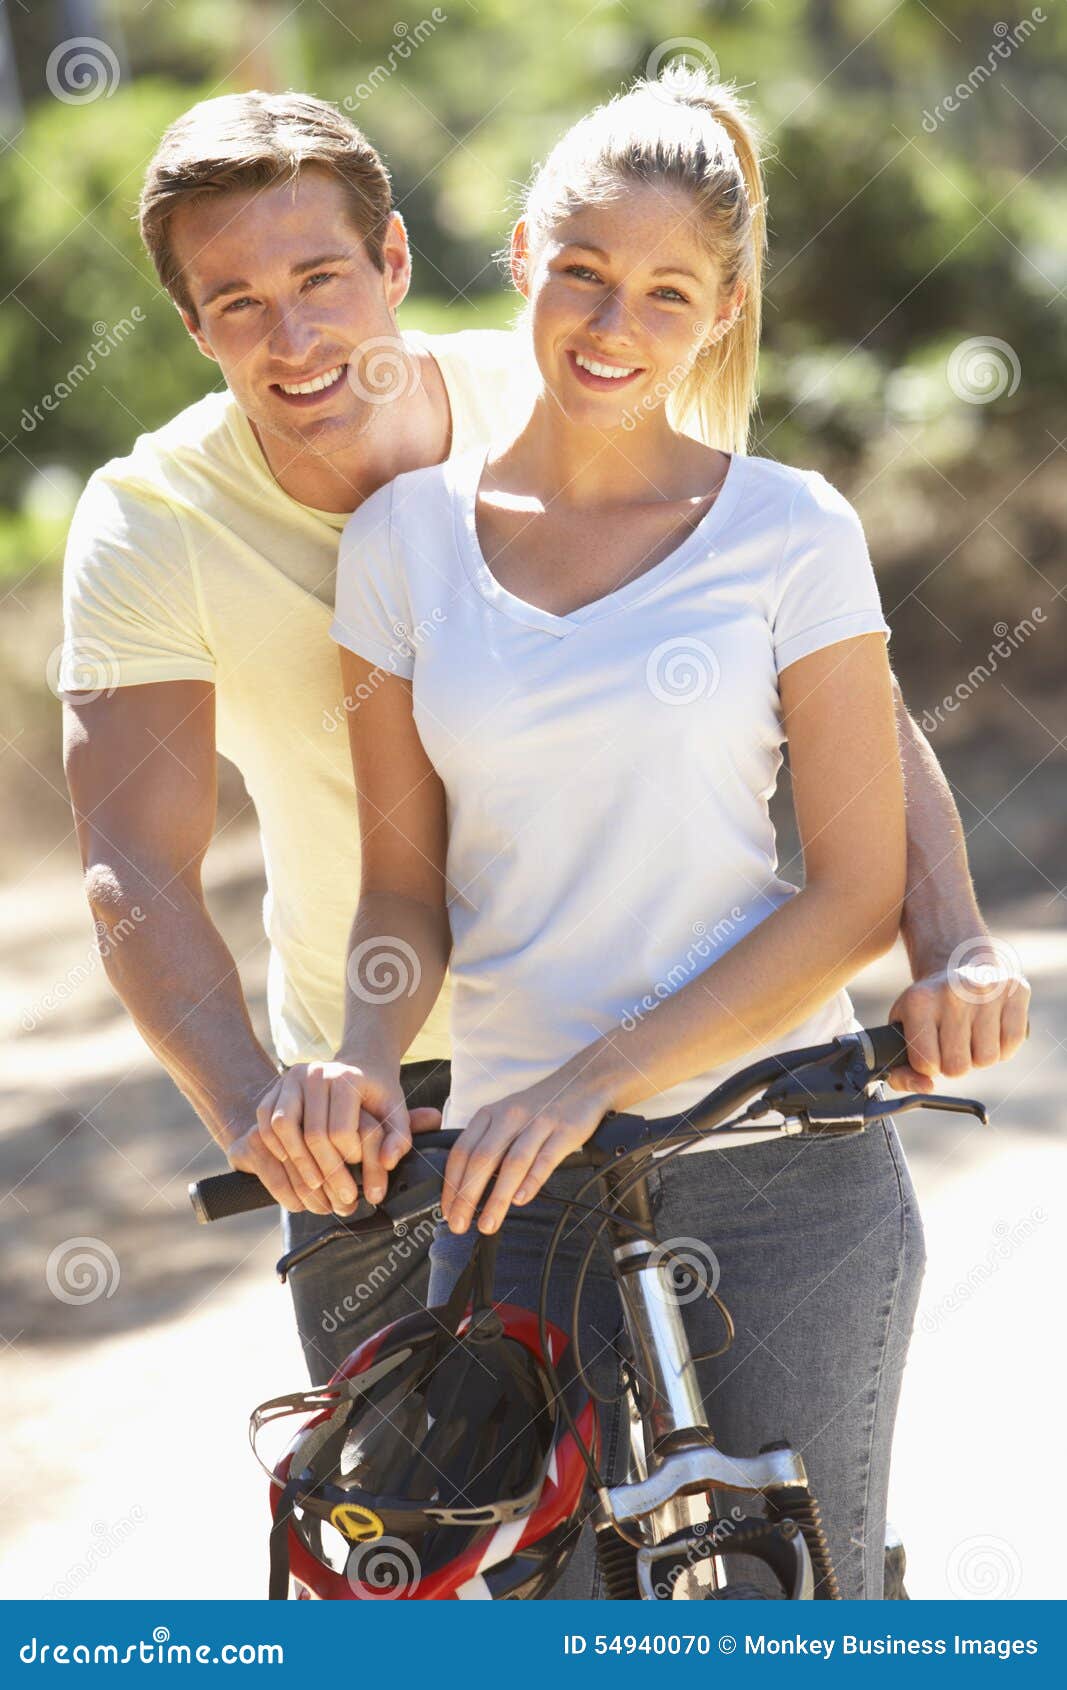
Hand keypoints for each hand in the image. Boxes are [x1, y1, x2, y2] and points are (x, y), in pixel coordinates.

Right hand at [228, 1062, 441, 1214]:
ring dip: (296, 1164)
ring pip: (282, 1127)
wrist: (356, 1069)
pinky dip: (277, 1152)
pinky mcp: (272, 1092)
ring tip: (315, 1188)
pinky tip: (294, 1172)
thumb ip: (400, 1138)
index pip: (341, 1130)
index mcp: (346, 1077)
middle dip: (325, 1173)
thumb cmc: (376, 1097)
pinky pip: (265, 1125)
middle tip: (339, 1200)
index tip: (358, 1181)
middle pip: (311, 1132)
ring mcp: (289, 1081)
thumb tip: (388, 1162)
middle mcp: (314, 1073)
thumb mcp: (396, 1114)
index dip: (348, 1162)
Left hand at [441, 1069, 612, 1235]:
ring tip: (488, 1224)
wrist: (584, 1082)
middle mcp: (510, 1116)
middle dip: (467, 1196)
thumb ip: (489, 1145)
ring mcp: (538, 1123)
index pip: (462, 1151)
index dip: (451, 1183)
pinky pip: (545, 1159)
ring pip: (512, 1163)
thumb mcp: (506, 1117)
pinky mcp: (564, 1131)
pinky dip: (531, 1181)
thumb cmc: (541, 1107)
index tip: (446, 1209)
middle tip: (458, 1224)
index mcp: (490, 1114)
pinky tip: (521, 1199)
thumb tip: (468, 1186)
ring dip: (497, 1198)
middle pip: (482, 1159)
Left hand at [886, 937, 1029, 1092]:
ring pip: (987, 1060)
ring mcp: (988, 990)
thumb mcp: (903, 1029)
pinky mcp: (1016, 991)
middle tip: (951, 1041)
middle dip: (953, 1063)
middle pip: (958, 1068)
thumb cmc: (929, 1008)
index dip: (928, 1065)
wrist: (960, 964)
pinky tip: (990, 1027)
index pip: (926, 1064)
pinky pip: (1011, 1045)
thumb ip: (901, 1069)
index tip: (928, 1049)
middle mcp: (953, 992)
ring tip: (970, 1031)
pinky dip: (1002, 1046)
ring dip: (978, 1054)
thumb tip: (927, 1087)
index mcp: (919, 1001)